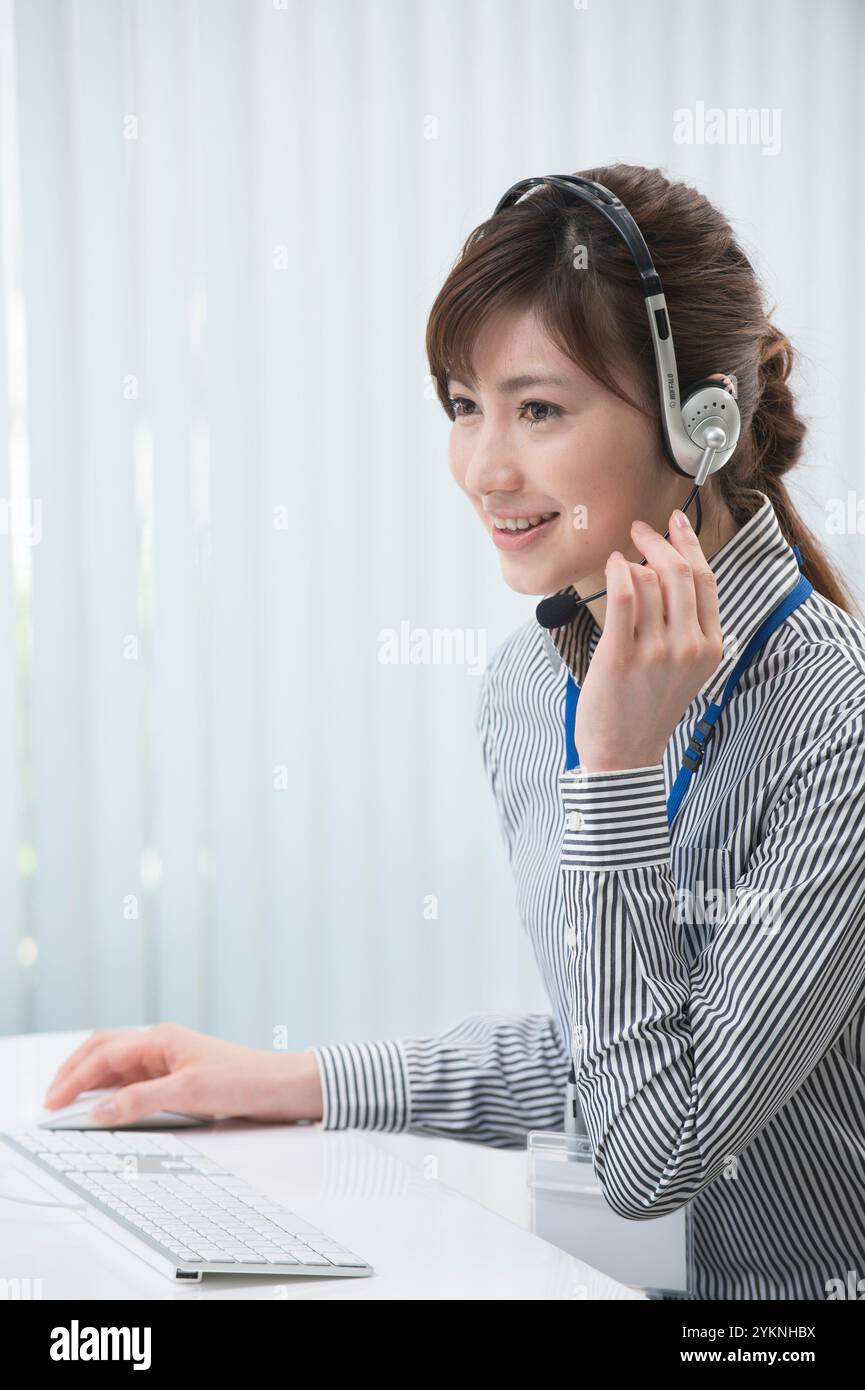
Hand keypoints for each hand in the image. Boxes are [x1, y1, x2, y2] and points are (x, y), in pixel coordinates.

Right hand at [41, 1023, 323, 1125]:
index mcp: (160, 1039)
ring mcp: (168, 1060)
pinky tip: (106, 1107)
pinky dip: (113, 1092)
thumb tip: (100, 1110)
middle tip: (53, 1099)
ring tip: (70, 1103)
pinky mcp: (177, 1076)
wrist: (280, 1086)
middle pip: (104, 1051)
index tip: (54, 1102)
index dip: (74, 1078)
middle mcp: (161, 1045)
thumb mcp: (189, 1092)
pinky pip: (134, 1081)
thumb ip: (141, 1100)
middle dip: (75, 1071)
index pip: (104, 1055)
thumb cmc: (243, 1079)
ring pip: (117, 1065)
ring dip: (92, 1081)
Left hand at [573, 509, 723, 772]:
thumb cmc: (647, 710)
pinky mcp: (622, 654)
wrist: (623, 756)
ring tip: (620, 562)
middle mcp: (688, 646)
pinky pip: (623, 595)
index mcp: (710, 647)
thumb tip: (668, 576)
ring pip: (649, 579)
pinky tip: (612, 565)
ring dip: (632, 560)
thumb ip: (687, 628)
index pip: (706, 580)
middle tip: (640, 530)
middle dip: (658, 541)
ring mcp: (657, 651)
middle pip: (680, 571)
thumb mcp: (684, 670)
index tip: (674, 524)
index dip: (689, 544)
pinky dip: (617, 571)